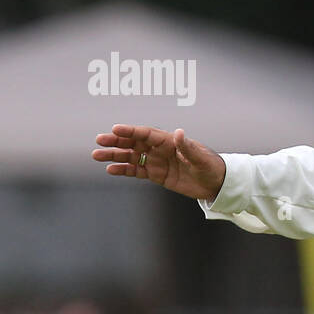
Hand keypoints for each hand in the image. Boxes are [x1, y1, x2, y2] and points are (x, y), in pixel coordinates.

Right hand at [93, 125, 225, 200]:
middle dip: (116, 142)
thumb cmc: (211, 166)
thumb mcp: (201, 157)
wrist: (216, 183)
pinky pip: (136, 171)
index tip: (115, 129)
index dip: (131, 131)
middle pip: (134, 143)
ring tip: (97, 155)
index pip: (146, 133)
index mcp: (169, 141)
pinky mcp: (156, 175)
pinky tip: (110, 169)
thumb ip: (187, 146)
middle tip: (100, 141)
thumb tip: (178, 133)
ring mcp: (156, 161)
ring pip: (131, 157)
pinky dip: (123, 170)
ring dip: (114, 156)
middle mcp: (160, 149)